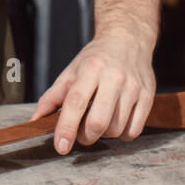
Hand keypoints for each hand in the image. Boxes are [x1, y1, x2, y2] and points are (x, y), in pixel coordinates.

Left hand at [30, 27, 156, 154]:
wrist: (128, 39)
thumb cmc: (96, 58)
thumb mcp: (72, 71)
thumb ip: (52, 96)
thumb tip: (36, 121)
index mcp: (90, 69)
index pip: (76, 102)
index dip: (67, 127)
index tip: (61, 146)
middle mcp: (114, 77)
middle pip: (98, 122)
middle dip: (85, 137)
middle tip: (81, 134)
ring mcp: (133, 87)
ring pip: (116, 129)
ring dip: (104, 134)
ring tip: (100, 120)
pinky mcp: (148, 95)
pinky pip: (133, 130)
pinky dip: (122, 134)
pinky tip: (116, 121)